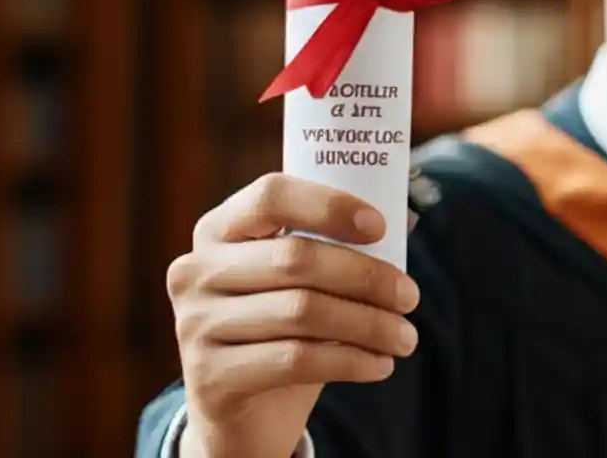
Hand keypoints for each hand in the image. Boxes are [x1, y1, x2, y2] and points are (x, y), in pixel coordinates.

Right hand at [166, 173, 420, 456]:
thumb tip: (406, 218)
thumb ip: (341, 246)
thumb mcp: (303, 282)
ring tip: (407, 336)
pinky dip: (351, 361)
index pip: (271, 196)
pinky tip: (380, 365)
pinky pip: (295, 360)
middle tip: (410, 296)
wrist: (242, 411)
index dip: (329, 205)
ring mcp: (196, 324)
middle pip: (295, 257)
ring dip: (369, 324)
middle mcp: (196, 270)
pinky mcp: (211, 376)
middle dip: (367, 276)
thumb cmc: (282, 329)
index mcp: (219, 229)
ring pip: (302, 311)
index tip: (380, 226)